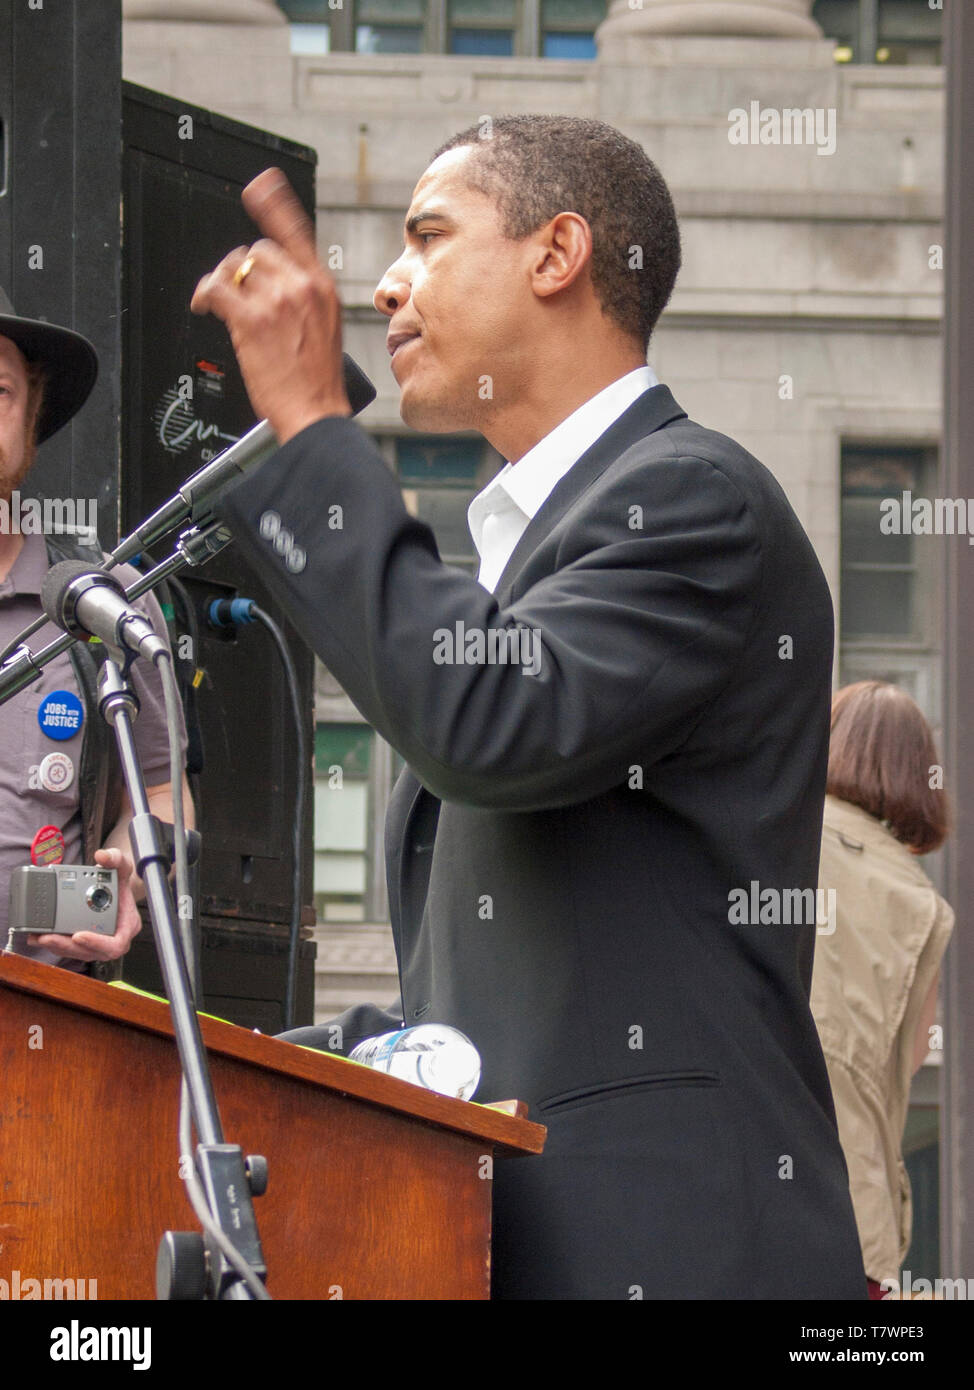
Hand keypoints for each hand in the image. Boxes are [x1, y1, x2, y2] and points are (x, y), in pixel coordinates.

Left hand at [27, 847, 141, 964]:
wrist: (115, 887)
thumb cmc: (120, 880)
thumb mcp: (121, 864)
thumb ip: (115, 857)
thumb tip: (102, 856)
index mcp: (127, 925)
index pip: (116, 944)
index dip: (97, 944)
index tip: (79, 935)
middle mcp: (113, 938)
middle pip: (92, 953)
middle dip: (67, 946)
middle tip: (48, 937)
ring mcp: (98, 942)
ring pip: (77, 953)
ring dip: (57, 947)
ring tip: (39, 936)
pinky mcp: (84, 942)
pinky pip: (69, 948)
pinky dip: (54, 944)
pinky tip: (38, 935)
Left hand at [191, 167, 351, 442]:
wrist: (316, 413)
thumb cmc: (318, 383)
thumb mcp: (325, 330)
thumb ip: (304, 300)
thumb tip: (272, 285)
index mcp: (322, 287)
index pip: (296, 232)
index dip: (275, 204)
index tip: (260, 184)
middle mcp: (302, 287)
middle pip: (258, 252)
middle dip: (240, 270)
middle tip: (231, 290)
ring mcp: (277, 301)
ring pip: (235, 269)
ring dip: (221, 282)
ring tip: (217, 303)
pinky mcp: (252, 320)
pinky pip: (217, 289)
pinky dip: (204, 295)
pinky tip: (204, 306)